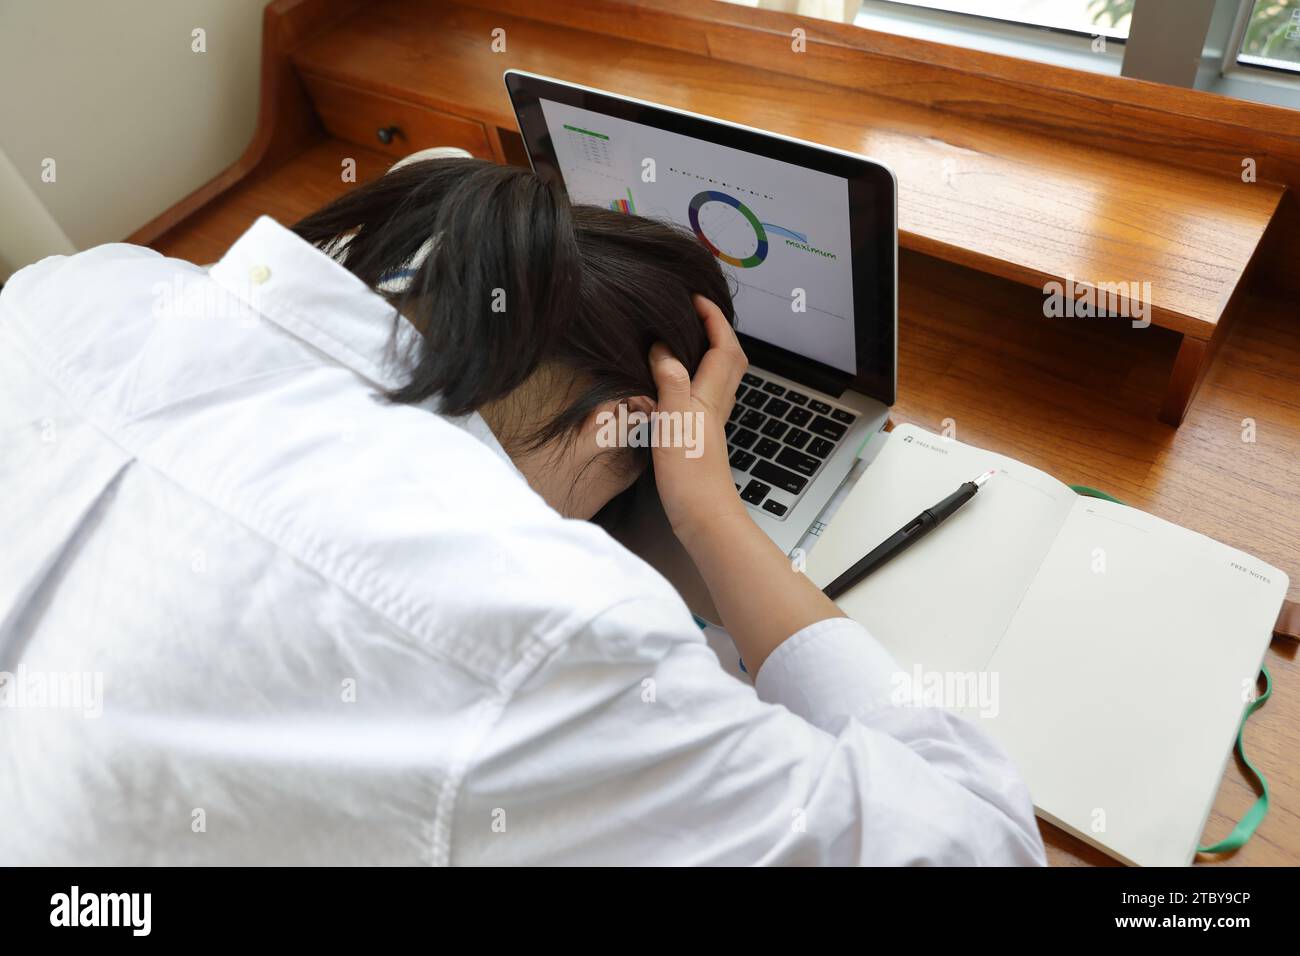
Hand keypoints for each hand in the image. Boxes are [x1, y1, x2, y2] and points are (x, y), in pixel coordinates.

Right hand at [649, 295, 750, 545]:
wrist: (703, 518)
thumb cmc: (690, 473)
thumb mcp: (674, 420)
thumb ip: (670, 381)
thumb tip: (664, 346)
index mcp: (711, 396)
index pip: (722, 347)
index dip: (713, 319)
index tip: (695, 298)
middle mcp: (715, 406)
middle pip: (730, 360)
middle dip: (719, 331)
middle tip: (696, 315)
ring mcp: (710, 423)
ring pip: (718, 378)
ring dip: (708, 353)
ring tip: (683, 341)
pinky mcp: (700, 439)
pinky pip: (703, 397)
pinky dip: (693, 380)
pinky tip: (673, 385)